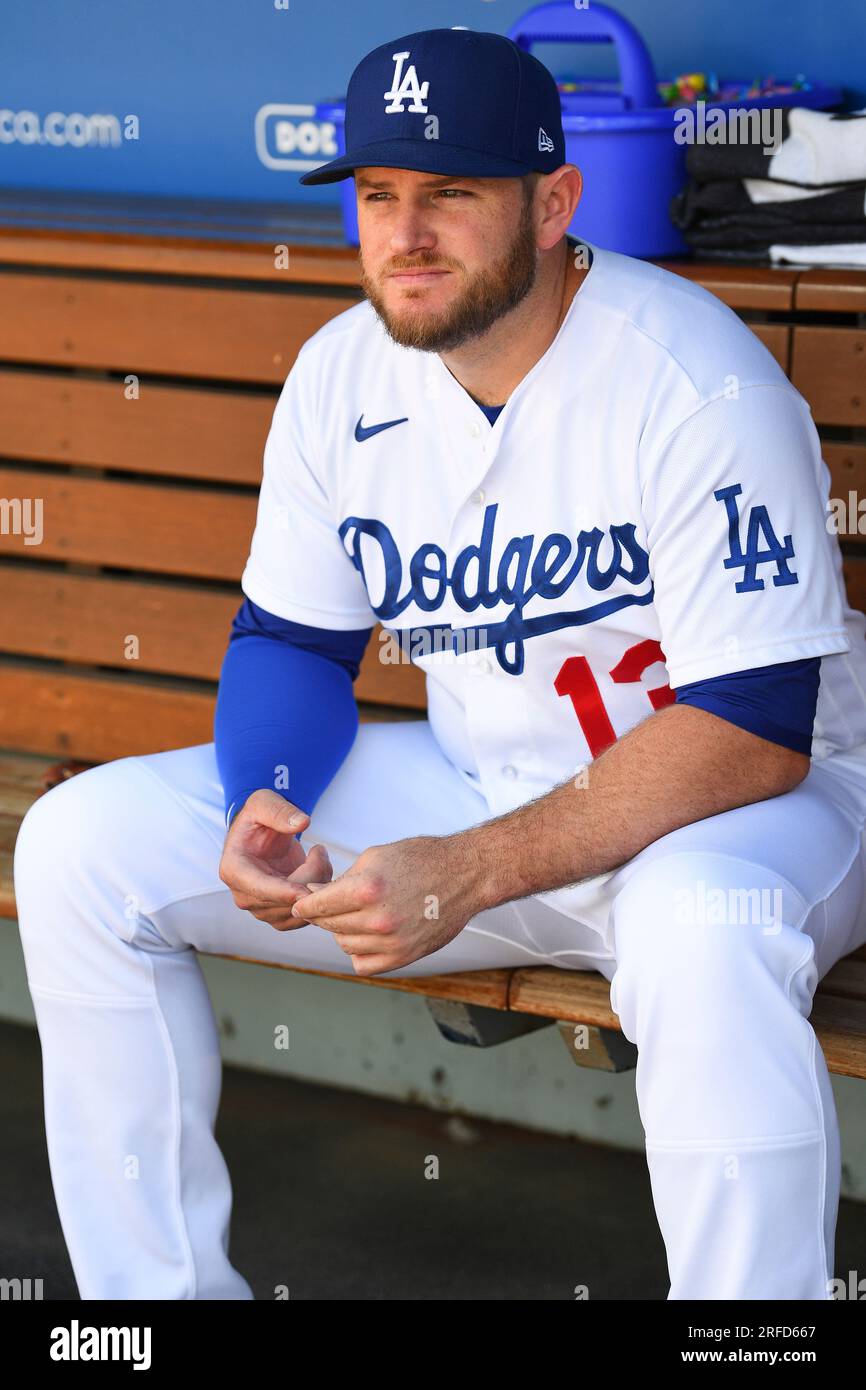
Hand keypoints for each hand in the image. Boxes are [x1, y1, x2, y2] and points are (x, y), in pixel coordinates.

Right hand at [219, 789, 332, 930]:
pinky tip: (319, 873)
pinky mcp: (278, 915)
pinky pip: (303, 917)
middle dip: (310, 878)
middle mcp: (244, 895)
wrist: (261, 835)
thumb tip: (302, 823)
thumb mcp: (264, 802)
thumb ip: (279, 811)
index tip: (308, 890)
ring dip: (317, 886)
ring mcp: (261, 909)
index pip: (259, 889)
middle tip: (320, 851)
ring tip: (319, 857)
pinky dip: (317, 898)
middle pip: (283, 901)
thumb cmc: (258, 817)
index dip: (285, 892)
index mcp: (233, 870)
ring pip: (296, 911)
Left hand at [288, 834, 480, 975]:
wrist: (465, 874)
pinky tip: (367, 936)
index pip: (317, 905)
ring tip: (356, 916)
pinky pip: (364, 964)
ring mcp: (392, 941)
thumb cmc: (422, 859)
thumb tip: (316, 895)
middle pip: (328, 925)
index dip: (305, 904)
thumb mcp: (375, 856)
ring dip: (343, 932)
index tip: (301, 905)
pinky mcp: (405, 956)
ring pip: (344, 945)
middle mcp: (378, 919)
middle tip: (330, 905)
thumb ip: (343, 879)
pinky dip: (360, 952)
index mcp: (367, 889)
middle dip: (323, 914)